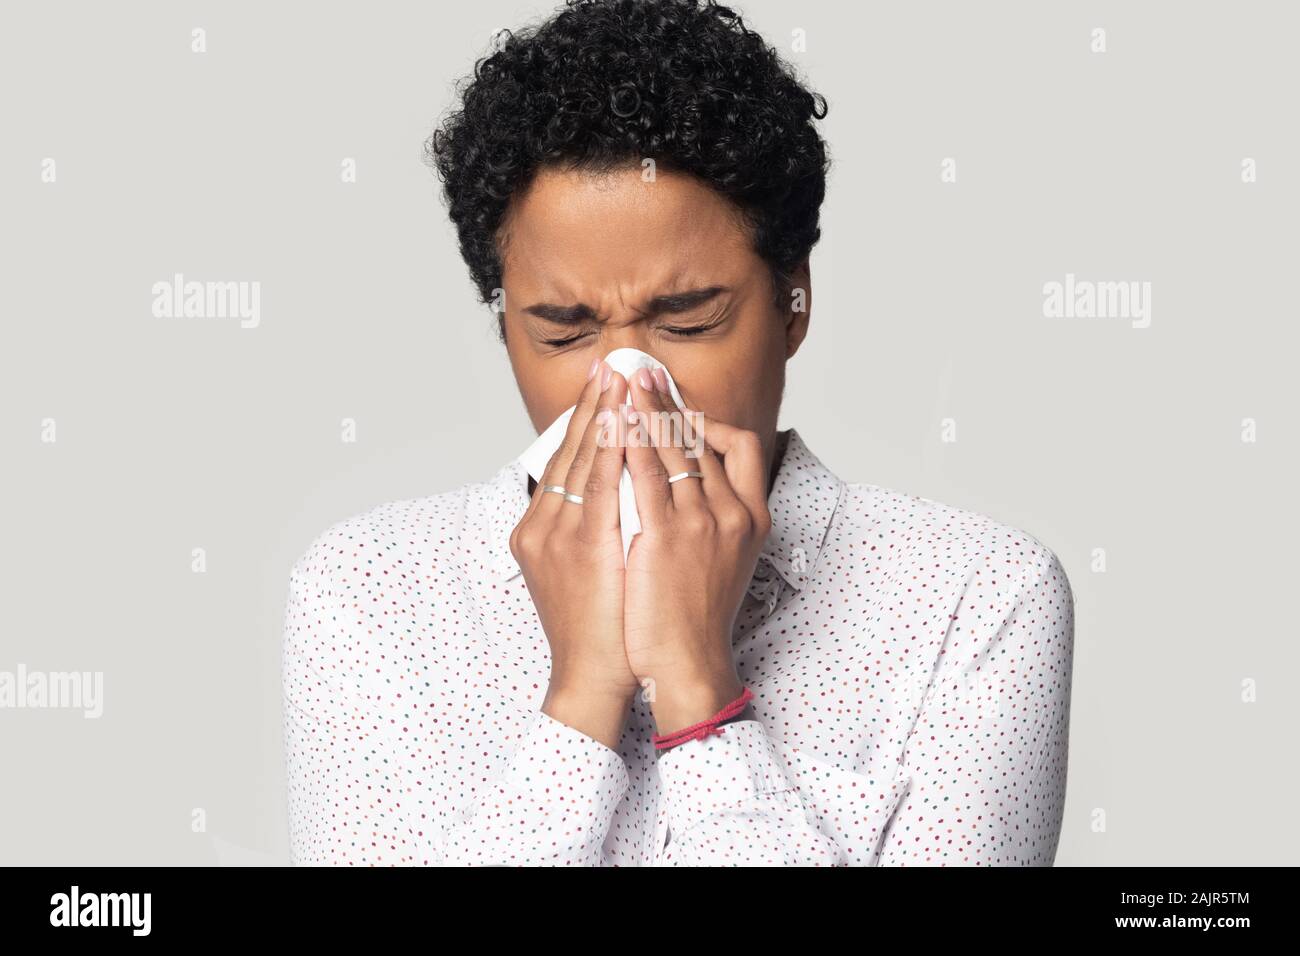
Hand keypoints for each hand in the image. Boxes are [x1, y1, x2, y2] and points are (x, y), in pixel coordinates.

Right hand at [510, 360, 638, 746]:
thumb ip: (588, 529)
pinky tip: (625, 421)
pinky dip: (610, 448)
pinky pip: (599, 484)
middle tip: (610, 363)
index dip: (582, 419)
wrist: (592, 675)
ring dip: (602, 413)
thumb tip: (610, 493)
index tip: (601, 385)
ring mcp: (556, 534)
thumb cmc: (597, 629)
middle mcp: (540, 525)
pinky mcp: (580, 545)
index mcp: (537, 528)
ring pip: (581, 459)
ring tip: (619, 376)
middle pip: (567, 450)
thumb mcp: (582, 571)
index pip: (561, 460)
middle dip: (591, 404)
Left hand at [620, 366, 771, 734]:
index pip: (742, 445)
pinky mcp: (665, 537)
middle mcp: (732, 512)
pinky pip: (645, 474)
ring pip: (671, 448)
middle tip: (642, 370)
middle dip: (667, 400)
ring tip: (624, 379)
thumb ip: (714, 517)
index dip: (708, 418)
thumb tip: (691, 482)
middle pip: (700, 438)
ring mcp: (701, 523)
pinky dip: (630, 442)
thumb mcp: (724, 559)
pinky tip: (613, 420)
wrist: (685, 662)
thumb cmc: (696, 615)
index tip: (680, 404)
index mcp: (752, 516)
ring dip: (646, 407)